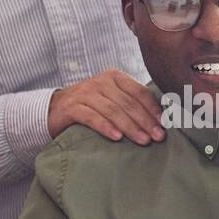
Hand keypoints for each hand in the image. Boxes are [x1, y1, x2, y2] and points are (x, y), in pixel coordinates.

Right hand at [48, 69, 165, 145]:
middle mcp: (100, 82)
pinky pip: (92, 117)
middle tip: (157, 137)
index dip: (153, 108)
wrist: (54, 109)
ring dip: (130, 127)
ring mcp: (85, 93)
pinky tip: (117, 138)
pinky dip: (106, 127)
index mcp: (115, 77)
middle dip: (145, 121)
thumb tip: (161, 120)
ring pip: (112, 110)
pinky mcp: (71, 107)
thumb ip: (131, 104)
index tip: (164, 124)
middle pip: (128, 102)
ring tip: (143, 141)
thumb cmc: (91, 107)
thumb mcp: (111, 99)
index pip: (138, 92)